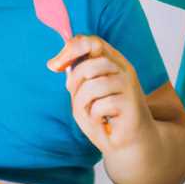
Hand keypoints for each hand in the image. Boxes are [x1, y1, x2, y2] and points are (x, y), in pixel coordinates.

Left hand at [47, 35, 154, 150]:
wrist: (128, 141)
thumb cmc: (102, 116)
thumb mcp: (82, 93)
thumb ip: (73, 76)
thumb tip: (53, 64)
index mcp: (111, 61)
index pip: (91, 42)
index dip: (70, 50)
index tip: (54, 67)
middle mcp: (123, 68)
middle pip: (91, 64)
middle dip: (75, 83)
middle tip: (78, 99)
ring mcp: (129, 84)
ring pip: (94, 85)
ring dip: (83, 103)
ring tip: (91, 113)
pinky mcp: (131, 103)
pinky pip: (100, 105)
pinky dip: (94, 117)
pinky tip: (102, 122)